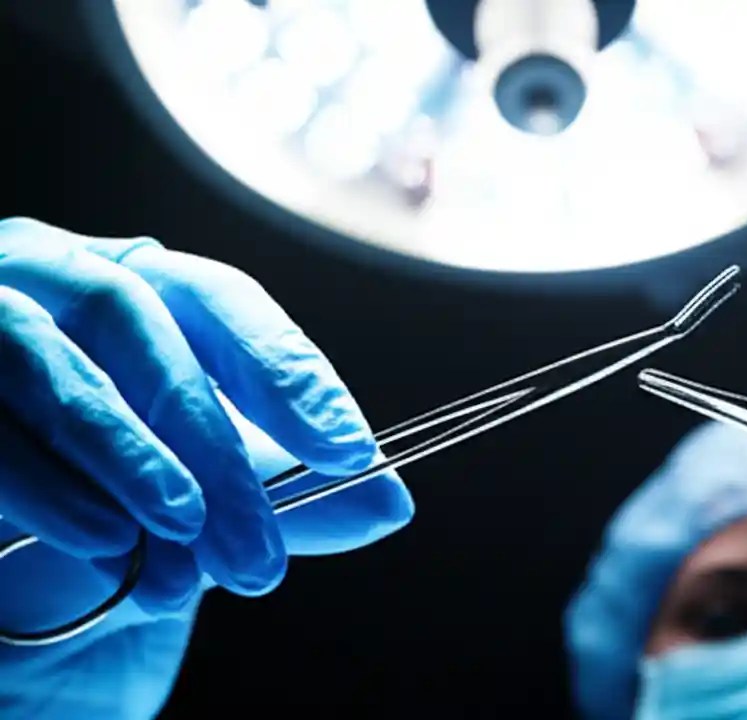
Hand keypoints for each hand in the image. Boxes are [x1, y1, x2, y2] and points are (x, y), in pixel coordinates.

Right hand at [0, 217, 413, 718]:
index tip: (350, 452)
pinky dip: (42, 481)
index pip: (222, 301)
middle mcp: (52, 276)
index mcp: (138, 288)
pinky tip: (102, 539)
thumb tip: (391, 500)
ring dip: (126, 453)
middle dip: (209, 440)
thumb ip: (281, 492)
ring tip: (184, 532)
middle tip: (258, 549)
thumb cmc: (102, 502)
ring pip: (50, 361)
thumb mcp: (200, 498)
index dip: (286, 370)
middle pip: (141, 322)